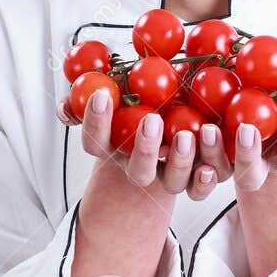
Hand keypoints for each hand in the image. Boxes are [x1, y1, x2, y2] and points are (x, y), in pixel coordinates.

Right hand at [61, 87, 221, 203]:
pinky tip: (209, 167)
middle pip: (138, 169)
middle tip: (152, 120)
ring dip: (180, 161)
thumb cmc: (150, 100)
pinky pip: (199, 190)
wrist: (181, 123)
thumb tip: (67, 97)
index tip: (102, 95)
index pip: (96, 141)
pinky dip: (205, 182)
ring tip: (188, 135)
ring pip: (172, 181)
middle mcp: (141, 167)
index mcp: (118, 147)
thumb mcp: (128, 87)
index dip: (95, 122)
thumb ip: (103, 85)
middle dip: (144, 148)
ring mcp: (169, 177)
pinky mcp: (197, 182)